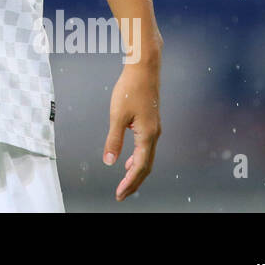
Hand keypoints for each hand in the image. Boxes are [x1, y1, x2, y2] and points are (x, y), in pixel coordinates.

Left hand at [103, 61, 160, 201]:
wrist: (144, 69)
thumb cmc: (130, 89)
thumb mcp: (117, 115)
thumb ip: (114, 140)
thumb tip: (110, 162)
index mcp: (147, 135)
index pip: (139, 167)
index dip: (129, 182)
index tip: (119, 194)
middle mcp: (154, 135)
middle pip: (145, 166)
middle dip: (133, 182)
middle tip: (121, 194)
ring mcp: (154, 129)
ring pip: (146, 157)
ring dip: (136, 171)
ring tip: (124, 182)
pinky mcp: (151, 123)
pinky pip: (146, 148)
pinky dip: (138, 158)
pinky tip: (128, 160)